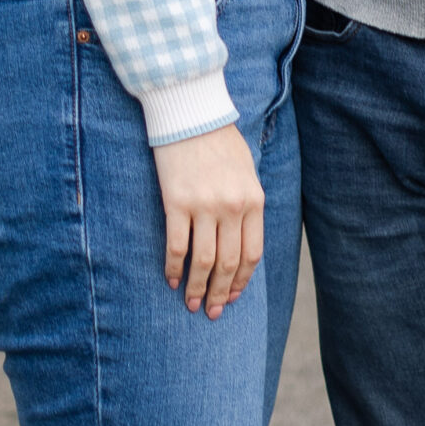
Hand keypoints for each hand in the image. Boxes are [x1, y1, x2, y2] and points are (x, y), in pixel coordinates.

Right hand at [153, 125, 264, 318]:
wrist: (191, 113)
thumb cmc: (220, 141)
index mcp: (253, 200)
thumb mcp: (247, 171)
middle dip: (221, 293)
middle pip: (228, 263)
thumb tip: (243, 241)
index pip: (252, 254)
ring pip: (203, 261)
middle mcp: (232, 207)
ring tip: (192, 303)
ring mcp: (204, 206)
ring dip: (198, 288)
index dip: (242, 281)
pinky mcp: (177, 202)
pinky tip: (171, 279)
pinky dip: (174, 267)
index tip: (233, 297)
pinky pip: (176, 246)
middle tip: (213, 312)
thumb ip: (248, 204)